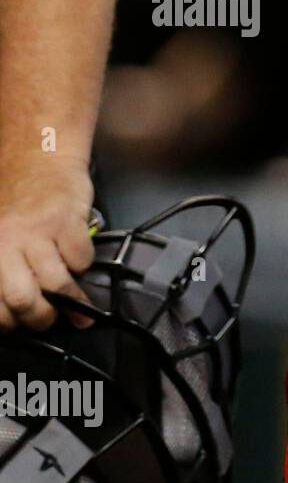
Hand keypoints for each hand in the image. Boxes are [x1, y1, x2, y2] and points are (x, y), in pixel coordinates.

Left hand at [0, 158, 94, 330]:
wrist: (38, 158)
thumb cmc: (14, 200)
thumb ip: (2, 268)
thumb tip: (15, 310)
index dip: (10, 321)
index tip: (22, 325)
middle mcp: (6, 243)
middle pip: (22, 299)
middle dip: (41, 318)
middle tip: (51, 319)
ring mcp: (38, 232)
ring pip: (56, 284)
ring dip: (71, 299)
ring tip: (77, 305)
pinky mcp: (68, 221)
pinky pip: (81, 259)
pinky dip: (84, 266)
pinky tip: (78, 261)